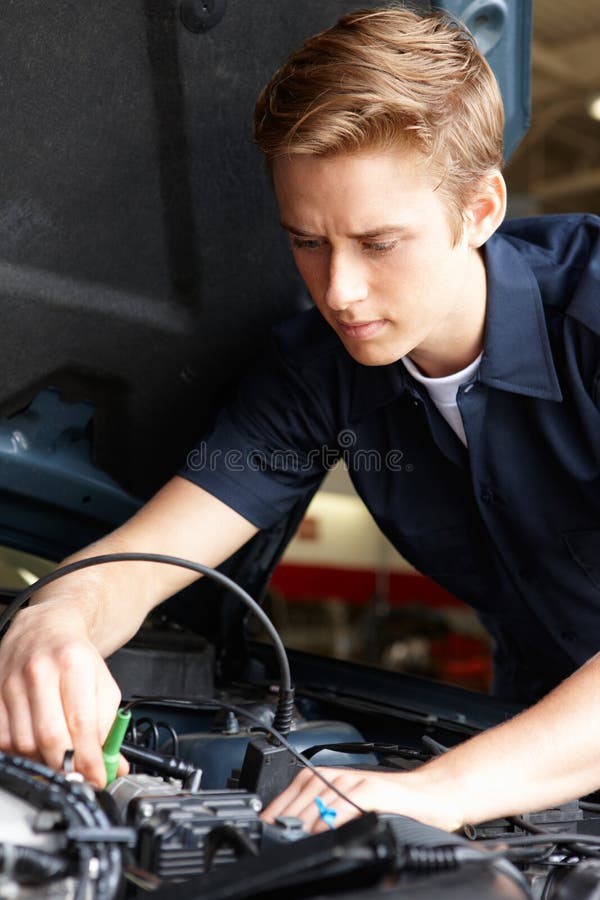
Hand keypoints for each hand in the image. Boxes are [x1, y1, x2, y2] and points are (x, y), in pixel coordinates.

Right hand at [0, 603, 126, 785]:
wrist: (44, 629)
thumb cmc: (75, 657)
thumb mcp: (103, 683)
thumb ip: (110, 725)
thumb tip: (111, 764)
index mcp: (72, 664)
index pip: (81, 724)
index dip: (90, 759)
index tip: (98, 778)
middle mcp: (39, 672)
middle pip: (49, 738)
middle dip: (66, 767)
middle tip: (78, 776)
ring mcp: (11, 683)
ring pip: (24, 743)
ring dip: (44, 761)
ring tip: (59, 758)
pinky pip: (4, 739)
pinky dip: (21, 752)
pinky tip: (36, 747)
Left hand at [262, 766, 461, 833]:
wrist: (433, 795)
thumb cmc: (396, 804)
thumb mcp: (356, 809)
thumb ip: (331, 816)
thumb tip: (303, 836)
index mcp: (334, 779)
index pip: (296, 787)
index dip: (278, 805)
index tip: (263, 825)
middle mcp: (343, 777)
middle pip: (305, 790)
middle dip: (286, 813)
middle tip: (272, 834)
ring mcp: (359, 782)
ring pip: (323, 793)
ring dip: (303, 815)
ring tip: (290, 834)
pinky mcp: (377, 791)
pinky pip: (350, 801)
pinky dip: (334, 814)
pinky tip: (324, 829)